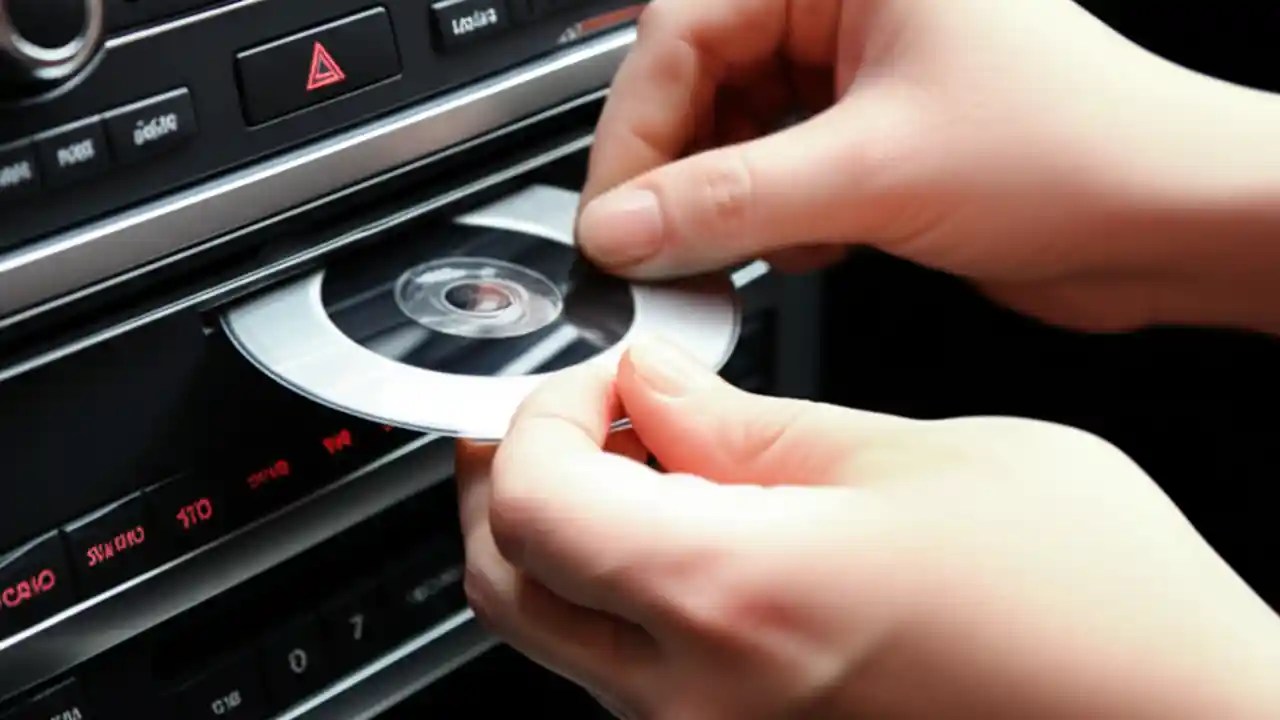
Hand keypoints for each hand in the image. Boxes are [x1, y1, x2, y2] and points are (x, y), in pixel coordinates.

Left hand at [456, 338, 1279, 718]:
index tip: (597, 375)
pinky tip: (687, 529)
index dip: (539, 417)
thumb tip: (652, 385)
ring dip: (561, 533)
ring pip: (555, 634)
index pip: (534, 504)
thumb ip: (748, 426)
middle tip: (579, 409)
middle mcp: (703, 699)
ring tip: (643, 457)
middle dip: (516, 476)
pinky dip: (616, 592)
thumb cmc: (1095, 606)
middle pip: (507, 584)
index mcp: (739, 598)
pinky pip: (625, 677)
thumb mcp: (917, 459)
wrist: (1174, 718)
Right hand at [577, 0, 1279, 332]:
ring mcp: (860, 67)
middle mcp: (846, 1)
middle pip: (701, 79)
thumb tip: (620, 226)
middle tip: (648, 246)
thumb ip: (726, 201)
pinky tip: (796, 247)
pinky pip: (776, 168)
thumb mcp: (874, 174)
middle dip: (674, 172)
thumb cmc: (1082, 151)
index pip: (684, 31)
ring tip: (727, 253)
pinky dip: (766, 217)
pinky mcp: (872, 131)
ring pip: (734, 131)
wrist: (1175, 226)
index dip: (634, 131)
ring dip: (720, 202)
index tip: (609, 216)